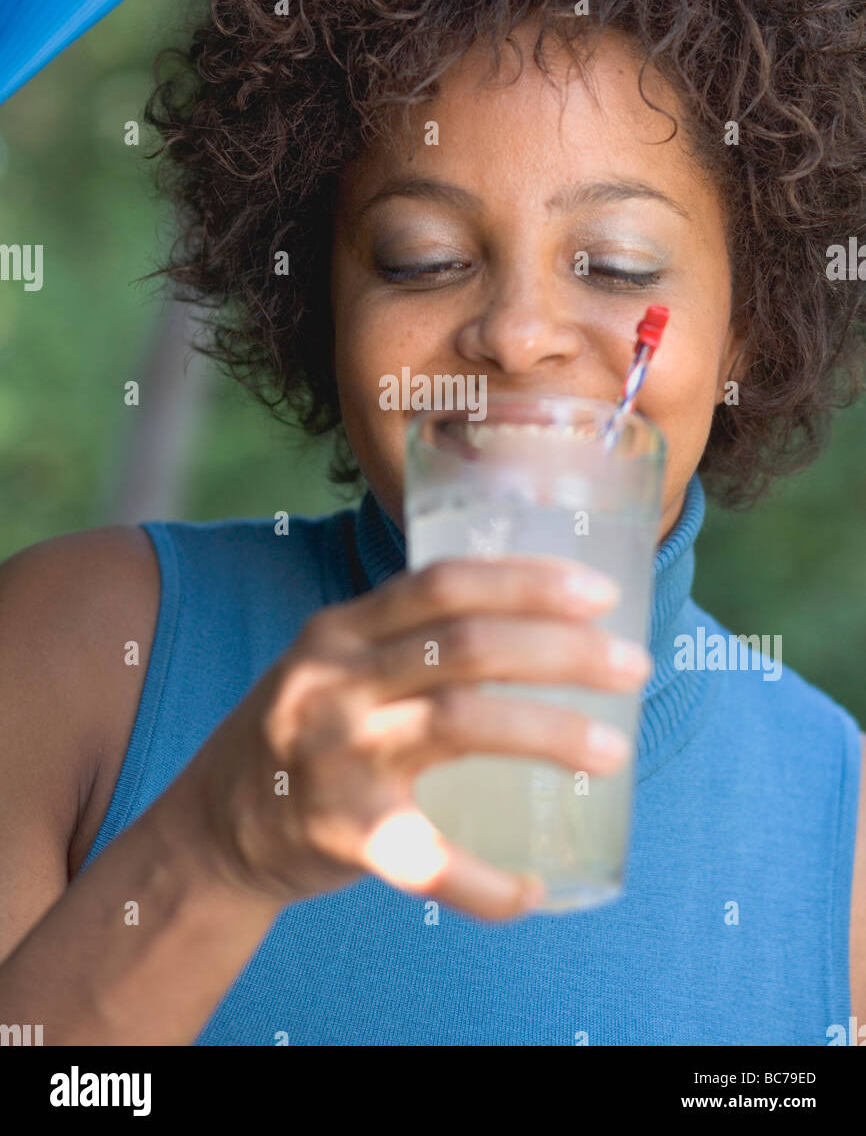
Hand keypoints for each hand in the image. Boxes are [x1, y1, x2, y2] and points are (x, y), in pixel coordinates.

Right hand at [186, 555, 651, 920]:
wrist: (214, 827)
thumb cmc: (305, 733)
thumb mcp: (335, 662)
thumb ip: (407, 638)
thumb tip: (536, 620)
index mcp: (341, 631)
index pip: (444, 583)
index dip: (528, 580)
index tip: (600, 593)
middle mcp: (335, 682)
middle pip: (467, 646)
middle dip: (564, 651)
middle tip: (633, 666)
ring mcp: (335, 757)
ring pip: (460, 724)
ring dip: (550, 734)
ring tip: (614, 752)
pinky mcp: (339, 834)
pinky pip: (426, 859)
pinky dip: (485, 881)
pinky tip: (528, 890)